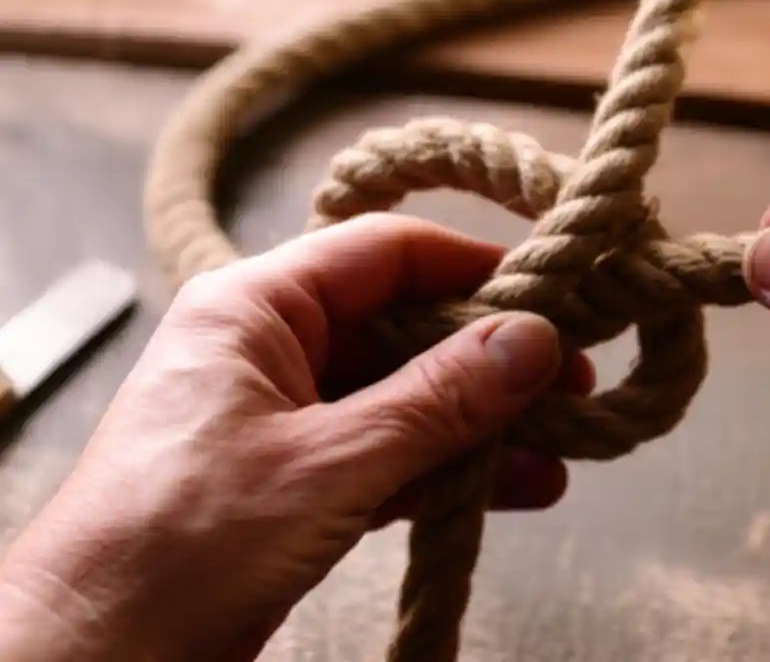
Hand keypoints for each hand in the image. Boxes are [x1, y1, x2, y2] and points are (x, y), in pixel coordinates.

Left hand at [0, 213, 588, 660]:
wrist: (92, 657)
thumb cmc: (176, 547)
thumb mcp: (328, 464)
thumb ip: (436, 400)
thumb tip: (531, 342)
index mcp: (254, 308)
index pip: (385, 253)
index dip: (475, 267)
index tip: (553, 292)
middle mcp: (271, 350)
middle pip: (404, 327)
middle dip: (491, 358)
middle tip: (574, 381)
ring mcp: (286, 418)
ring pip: (405, 396)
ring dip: (482, 422)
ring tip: (563, 443)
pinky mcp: (298, 482)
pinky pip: (390, 455)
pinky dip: (449, 470)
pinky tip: (516, 487)